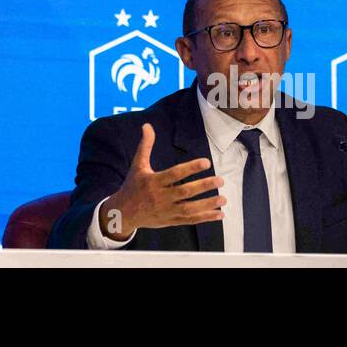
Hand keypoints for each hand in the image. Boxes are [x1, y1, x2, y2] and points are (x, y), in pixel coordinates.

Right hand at [98, 123, 224, 238]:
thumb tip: (147, 125)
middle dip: (203, 186)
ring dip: (208, 204)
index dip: (191, 168)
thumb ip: (145, 145)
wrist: (124, 213)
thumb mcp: (138, 165)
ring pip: (190, 208)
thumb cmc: (133, 185)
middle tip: (220, 180)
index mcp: (153, 181)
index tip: (206, 162)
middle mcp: (161, 197)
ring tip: (223, 198)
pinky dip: (205, 217)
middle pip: (185, 192)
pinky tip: (219, 213)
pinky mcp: (171, 220)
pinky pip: (190, 220)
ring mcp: (167, 210)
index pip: (175, 174)